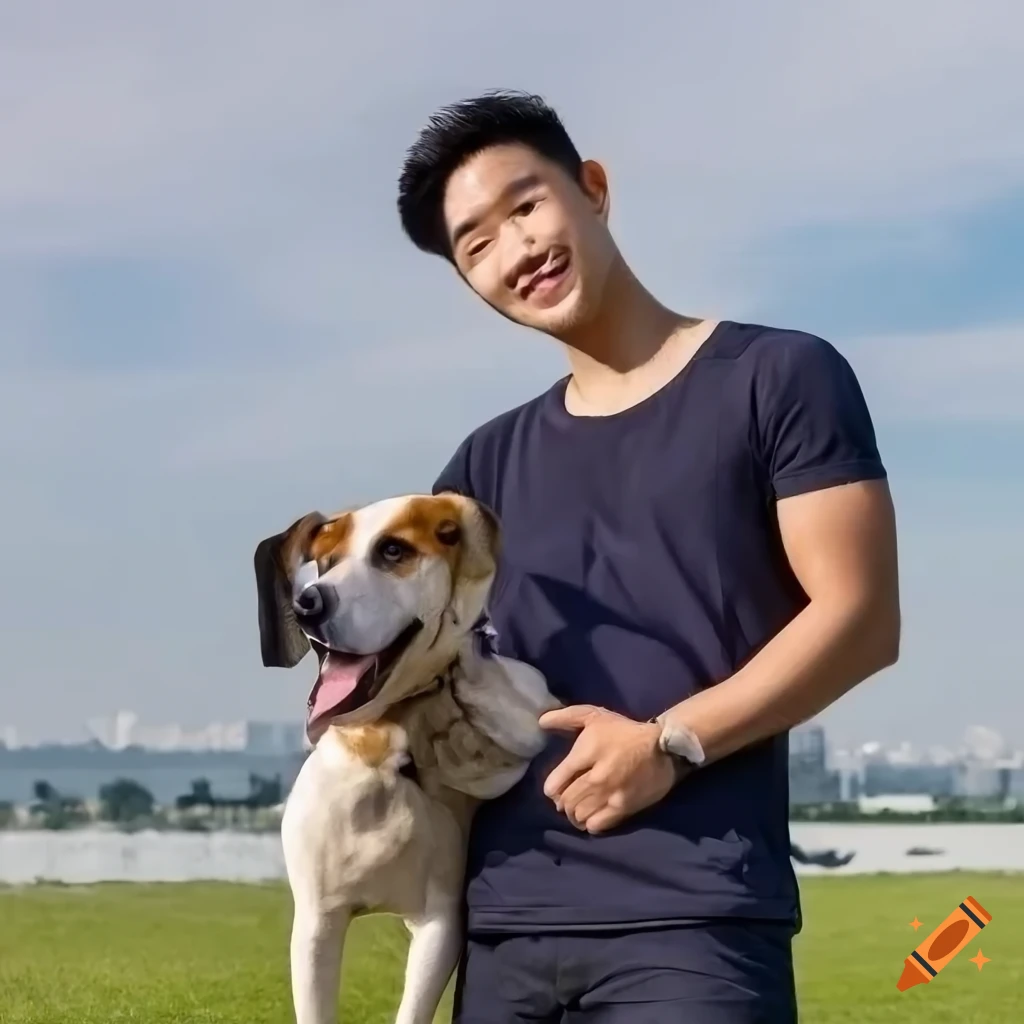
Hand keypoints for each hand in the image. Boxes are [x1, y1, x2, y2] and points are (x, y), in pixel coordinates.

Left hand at [538, 704, 676, 833]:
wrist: (663, 748)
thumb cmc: (625, 731)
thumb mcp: (594, 716)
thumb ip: (565, 717)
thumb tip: (541, 722)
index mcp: (587, 752)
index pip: (555, 783)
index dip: (551, 788)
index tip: (556, 788)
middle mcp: (596, 776)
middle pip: (565, 801)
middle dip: (562, 802)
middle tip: (568, 798)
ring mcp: (611, 794)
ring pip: (579, 815)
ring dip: (574, 813)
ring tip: (579, 807)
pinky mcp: (624, 808)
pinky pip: (597, 825)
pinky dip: (589, 824)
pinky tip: (592, 816)